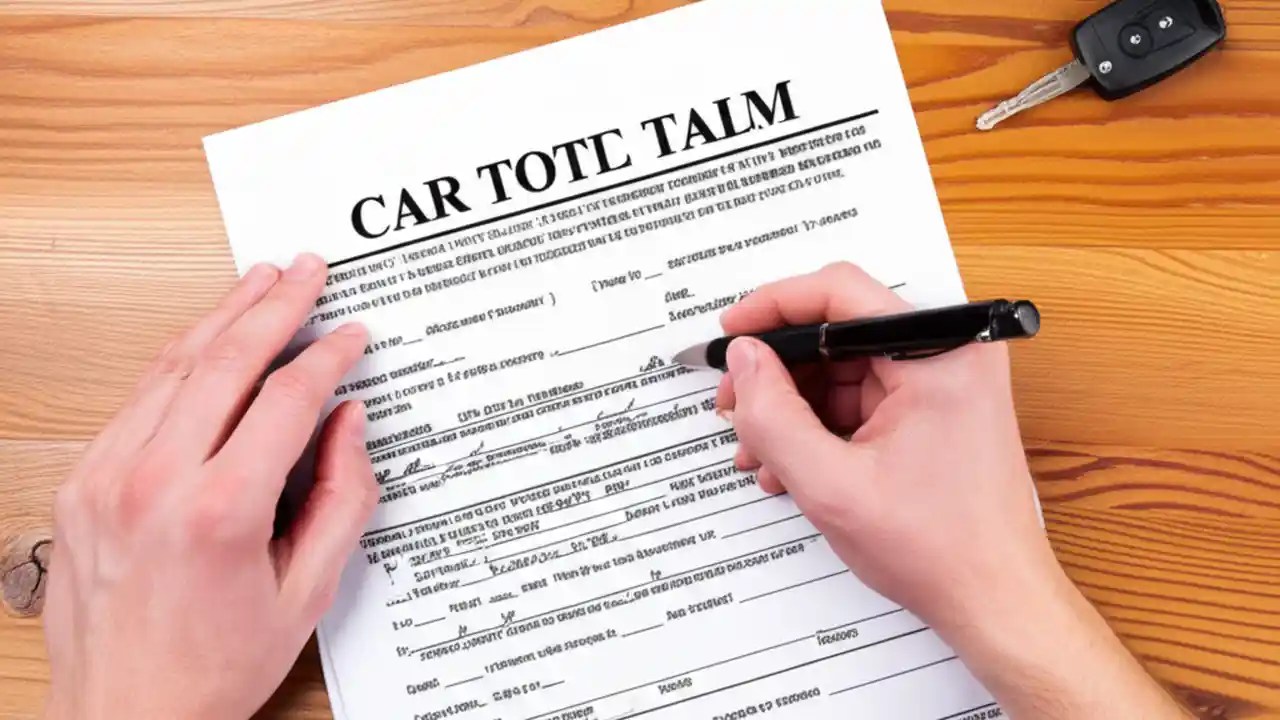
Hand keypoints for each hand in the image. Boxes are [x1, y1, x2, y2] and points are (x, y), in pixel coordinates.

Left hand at [43, 254, 376, 719]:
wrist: (125, 715)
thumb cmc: (214, 666)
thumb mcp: (307, 592)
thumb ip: (342, 499)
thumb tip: (348, 423)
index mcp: (220, 512)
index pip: (286, 400)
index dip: (327, 356)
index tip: (351, 334)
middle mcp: (154, 483)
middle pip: (225, 362)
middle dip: (274, 306)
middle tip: (306, 269)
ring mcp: (107, 478)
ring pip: (172, 367)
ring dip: (221, 317)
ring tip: (258, 282)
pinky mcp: (82, 483)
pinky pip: (136, 399)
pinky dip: (177, 360)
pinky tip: (204, 340)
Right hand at [717, 263, 1188, 718]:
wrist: (995, 600)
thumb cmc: (941, 549)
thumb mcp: (831, 484)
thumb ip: (774, 416)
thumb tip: (744, 360)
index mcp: (939, 355)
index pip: (840, 293)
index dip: (774, 307)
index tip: (733, 333)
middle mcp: (950, 355)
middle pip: (838, 332)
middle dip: (778, 372)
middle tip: (735, 404)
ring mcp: (945, 382)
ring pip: (843, 369)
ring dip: (793, 406)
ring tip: (760, 448)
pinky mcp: (936, 409)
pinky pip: (862, 397)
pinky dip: (821, 425)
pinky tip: (791, 463)